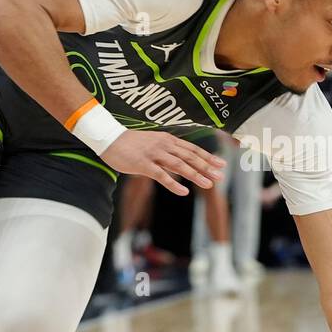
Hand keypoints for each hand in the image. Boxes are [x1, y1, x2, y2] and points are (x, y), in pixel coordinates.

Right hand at [100, 130, 224, 195]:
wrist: (109, 138)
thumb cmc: (131, 143)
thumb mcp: (154, 144)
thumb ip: (168, 153)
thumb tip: (182, 163)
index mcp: (168, 140)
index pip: (192, 149)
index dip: (208, 157)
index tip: (222, 164)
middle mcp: (164, 145)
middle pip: (190, 157)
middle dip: (207, 167)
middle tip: (220, 177)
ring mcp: (154, 154)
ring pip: (180, 166)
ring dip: (196, 175)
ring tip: (208, 185)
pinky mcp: (143, 164)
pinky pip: (161, 176)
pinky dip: (174, 185)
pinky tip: (184, 193)